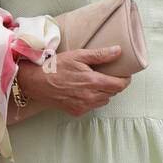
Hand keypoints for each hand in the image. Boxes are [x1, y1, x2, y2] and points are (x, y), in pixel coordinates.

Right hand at [15, 45, 129, 117]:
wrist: (36, 83)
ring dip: (104, 92)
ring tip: (94, 82)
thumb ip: (100, 55)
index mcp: (93, 82)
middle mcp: (90, 97)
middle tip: (107, 74)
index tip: (125, 74)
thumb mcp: (78, 55)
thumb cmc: (56, 67)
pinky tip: (83, 90)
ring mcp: (84, 106)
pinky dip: (92, 99)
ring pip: (104, 100)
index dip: (125, 80)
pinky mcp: (77, 111)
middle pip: (113, 93)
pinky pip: (92, 106)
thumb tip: (118, 51)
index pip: (120, 85)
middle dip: (113, 84)